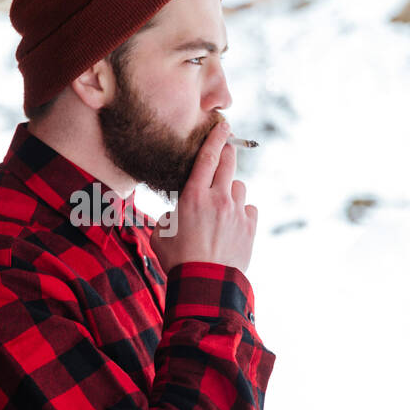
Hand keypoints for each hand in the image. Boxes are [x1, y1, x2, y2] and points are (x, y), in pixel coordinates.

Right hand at [151, 121, 257, 275]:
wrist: (205, 284)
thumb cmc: (178, 260)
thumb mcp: (160, 234)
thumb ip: (169, 216)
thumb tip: (175, 213)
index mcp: (193, 196)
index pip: (208, 156)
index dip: (216, 137)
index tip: (223, 126)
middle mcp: (218, 199)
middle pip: (228, 163)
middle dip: (228, 153)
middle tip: (225, 151)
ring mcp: (237, 212)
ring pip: (240, 187)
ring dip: (231, 190)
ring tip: (222, 204)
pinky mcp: (250, 228)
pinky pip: (250, 209)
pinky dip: (243, 212)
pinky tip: (233, 222)